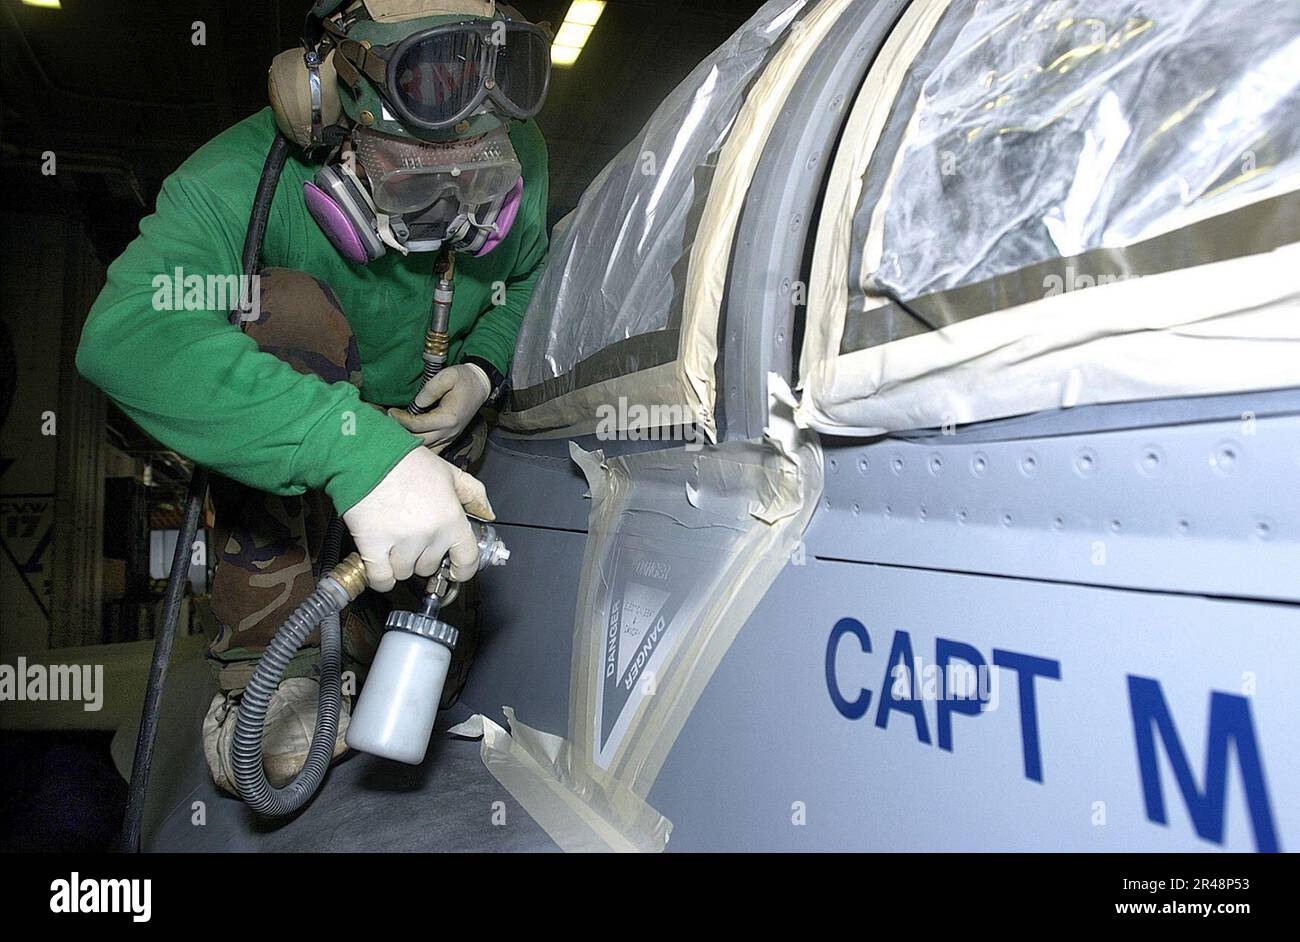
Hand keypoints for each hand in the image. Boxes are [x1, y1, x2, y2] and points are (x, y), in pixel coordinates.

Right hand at [341, 447, 494, 591]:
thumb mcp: (449, 472)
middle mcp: (430, 535)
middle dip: (421, 557)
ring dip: (398, 563)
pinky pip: (381, 579)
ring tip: (392, 541)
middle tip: (412, 539)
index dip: (462, 570)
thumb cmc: (407, 462)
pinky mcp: (373, 546)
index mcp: (451, 519)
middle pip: (428, 567)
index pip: (467, 560)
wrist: (368, 455)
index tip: (454, 570)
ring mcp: (402, 543)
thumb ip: (473, 493)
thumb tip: (486, 513)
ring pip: (404, 572)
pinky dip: (380, 577)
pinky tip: (379, 565)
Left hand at [388, 363, 491, 452]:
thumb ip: (431, 389)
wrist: (481, 385)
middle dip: (401, 433)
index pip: (417, 425)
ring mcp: (450, 437)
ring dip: (409, 441)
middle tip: (389, 422)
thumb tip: (416, 404)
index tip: (390, 411)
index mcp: (448, 418)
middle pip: (419, 441)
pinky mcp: (450, 438)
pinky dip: (420, 447)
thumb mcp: (448, 376)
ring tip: (397, 430)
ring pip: (425, 448)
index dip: (400, 420)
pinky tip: (410, 438)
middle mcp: (449, 432)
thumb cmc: (464, 379)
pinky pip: (433, 450)